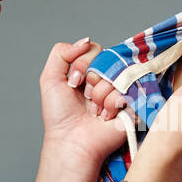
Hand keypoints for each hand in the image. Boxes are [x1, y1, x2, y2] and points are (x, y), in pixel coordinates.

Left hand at [38, 38, 128, 165]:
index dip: (82, 64)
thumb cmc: (60, 115)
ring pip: (115, 77)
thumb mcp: (50, 78)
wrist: (71, 141)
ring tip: (94, 111)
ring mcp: (121, 91)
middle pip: (107, 60)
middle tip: (84, 98)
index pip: (95, 50)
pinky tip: (105, 117)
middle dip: (90, 80)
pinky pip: (124, 92)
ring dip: (99, 96)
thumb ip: (61, 52)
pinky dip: (110, 105)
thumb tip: (86, 41)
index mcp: (90, 71)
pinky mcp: (132, 105)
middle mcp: (107, 78)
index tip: (72, 83)